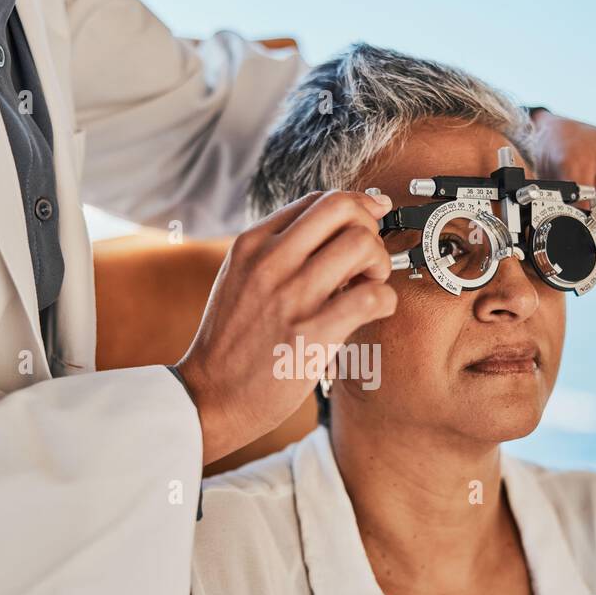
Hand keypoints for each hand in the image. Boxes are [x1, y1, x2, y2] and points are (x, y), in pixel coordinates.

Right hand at [176, 191, 397, 464]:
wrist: (209, 395)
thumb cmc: (230, 342)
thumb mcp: (238, 279)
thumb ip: (274, 252)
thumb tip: (329, 232)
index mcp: (251, 244)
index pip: (317, 199)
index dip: (353, 209)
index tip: (366, 227)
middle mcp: (270, 261)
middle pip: (341, 207)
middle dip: (368, 227)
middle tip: (367, 260)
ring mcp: (291, 296)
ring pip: (361, 244)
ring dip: (379, 262)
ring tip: (369, 286)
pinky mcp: (312, 333)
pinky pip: (371, 296)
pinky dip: (386, 300)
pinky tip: (374, 312)